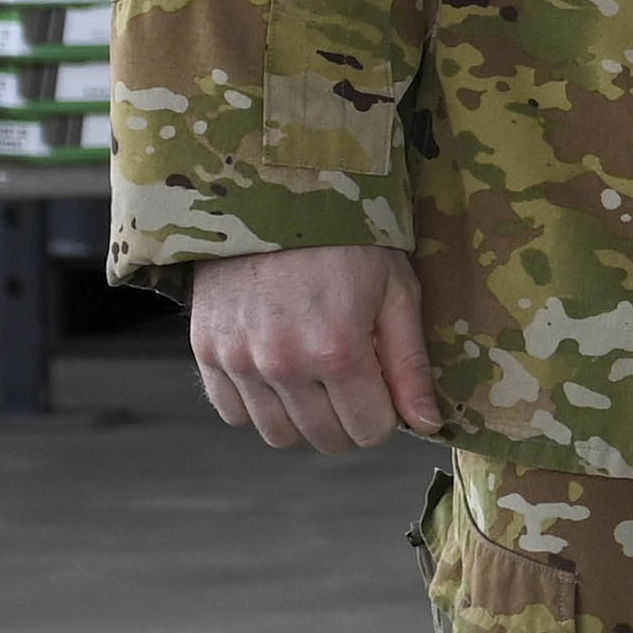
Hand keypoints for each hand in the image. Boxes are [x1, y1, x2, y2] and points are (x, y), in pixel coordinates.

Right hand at [188, 243, 442, 453]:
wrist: (274, 195)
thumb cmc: (348, 241)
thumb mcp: (397, 292)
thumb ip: (410, 365)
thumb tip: (427, 425)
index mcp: (338, 351)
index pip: (369, 430)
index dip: (386, 416)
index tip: (385, 389)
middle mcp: (283, 364)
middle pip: (325, 438)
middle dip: (349, 420)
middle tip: (355, 382)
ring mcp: (238, 360)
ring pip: (277, 434)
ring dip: (304, 418)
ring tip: (316, 378)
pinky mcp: (206, 351)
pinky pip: (232, 412)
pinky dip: (258, 405)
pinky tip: (278, 374)